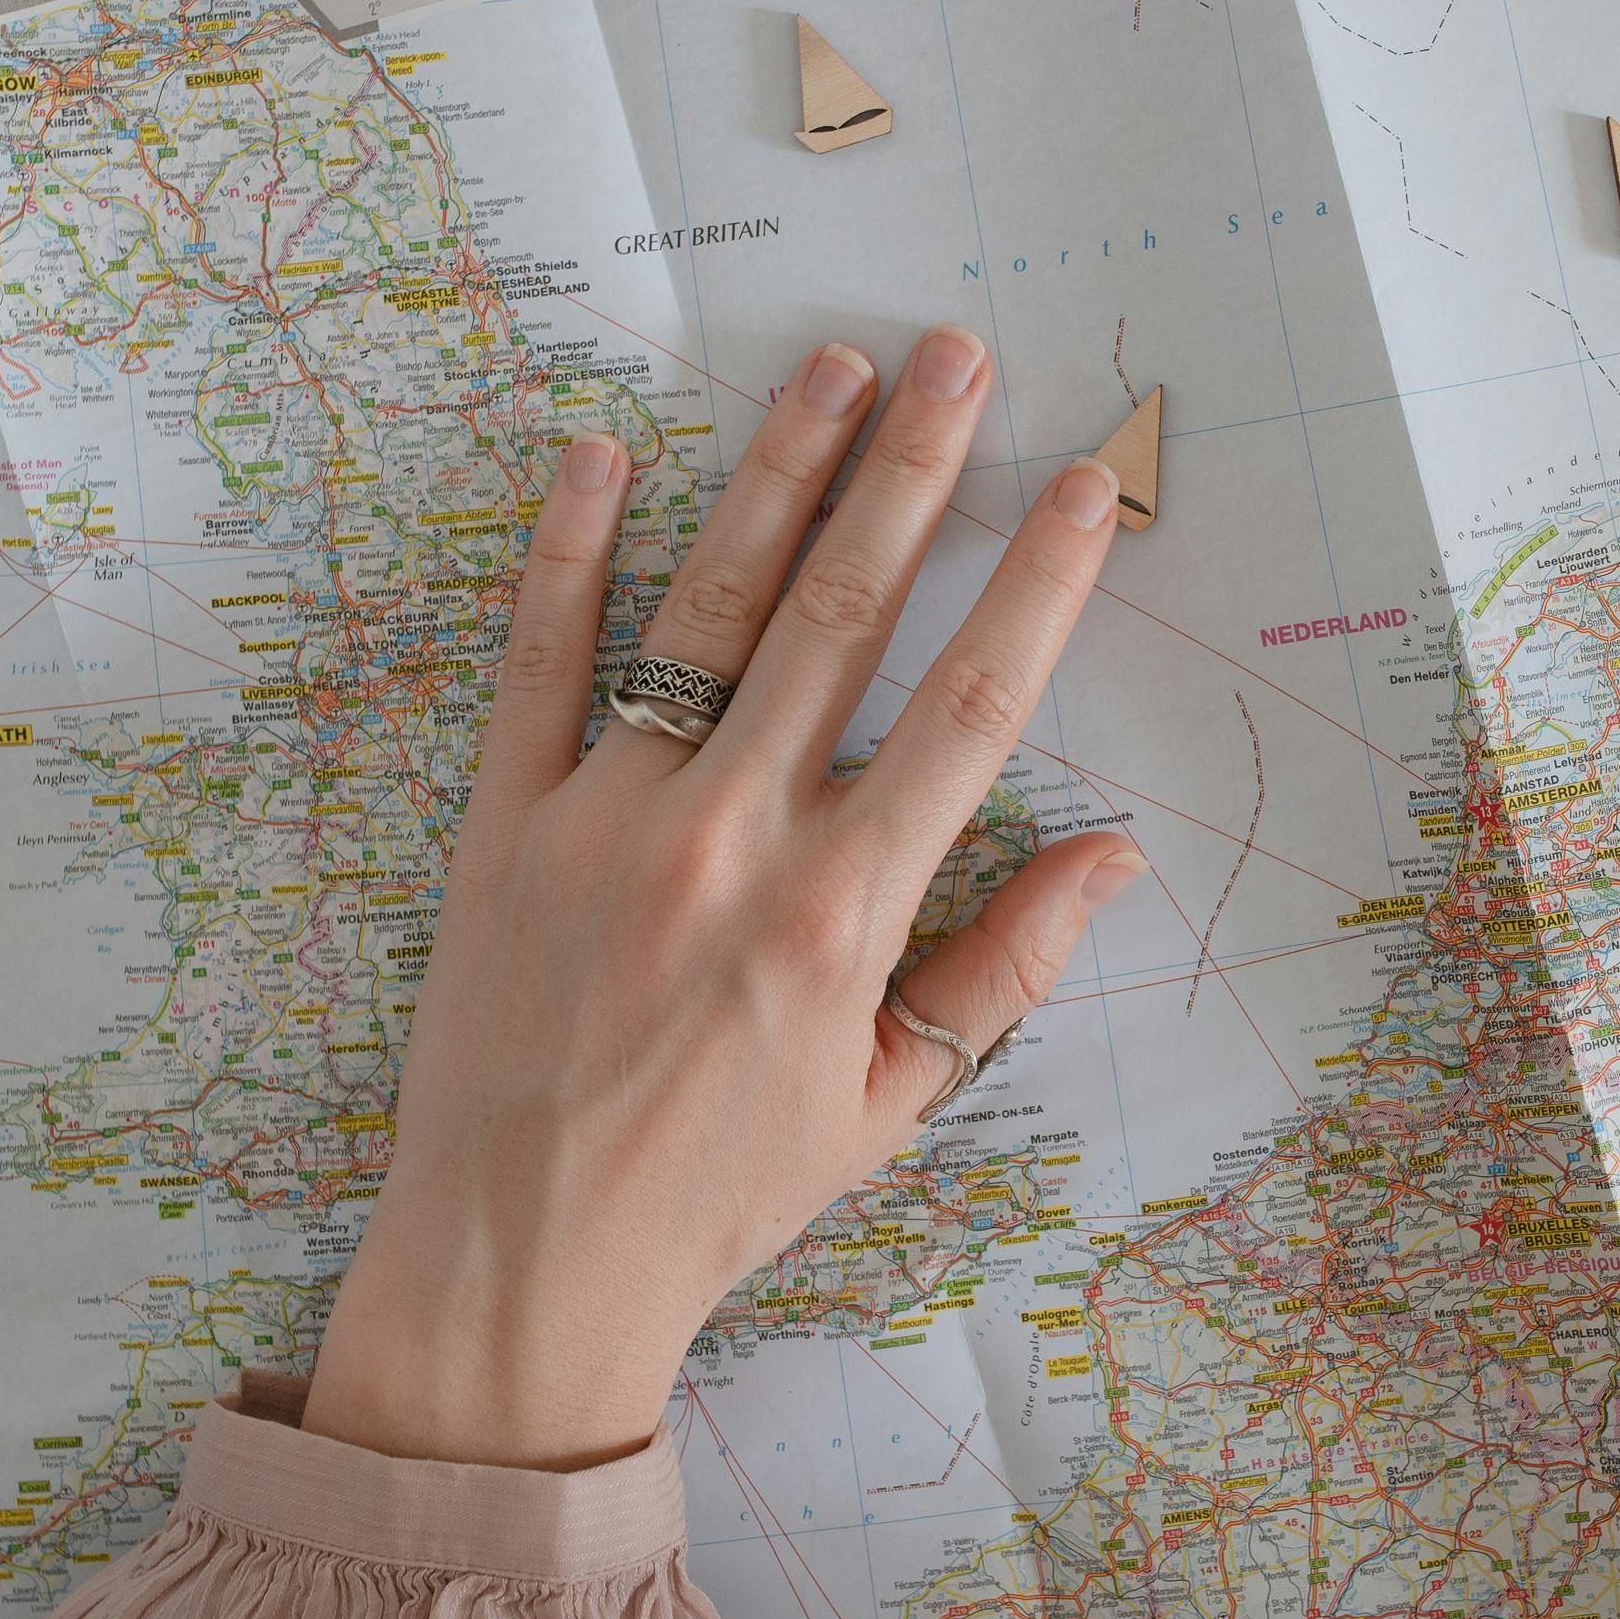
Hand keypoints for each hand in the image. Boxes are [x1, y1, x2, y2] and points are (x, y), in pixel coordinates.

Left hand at [303, 324, 1144, 1471]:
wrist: (526, 1263)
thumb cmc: (725, 1194)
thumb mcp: (892, 1107)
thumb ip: (1003, 968)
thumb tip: (1114, 853)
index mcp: (842, 914)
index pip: (968, 711)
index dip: (1037, 587)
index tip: (1084, 485)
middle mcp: (732, 842)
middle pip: (842, 618)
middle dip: (911, 473)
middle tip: (956, 355)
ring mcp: (608, 820)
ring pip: (705, 614)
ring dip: (773, 478)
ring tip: (828, 365)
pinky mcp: (505, 825)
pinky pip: (541, 665)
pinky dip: (568, 556)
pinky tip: (599, 457)